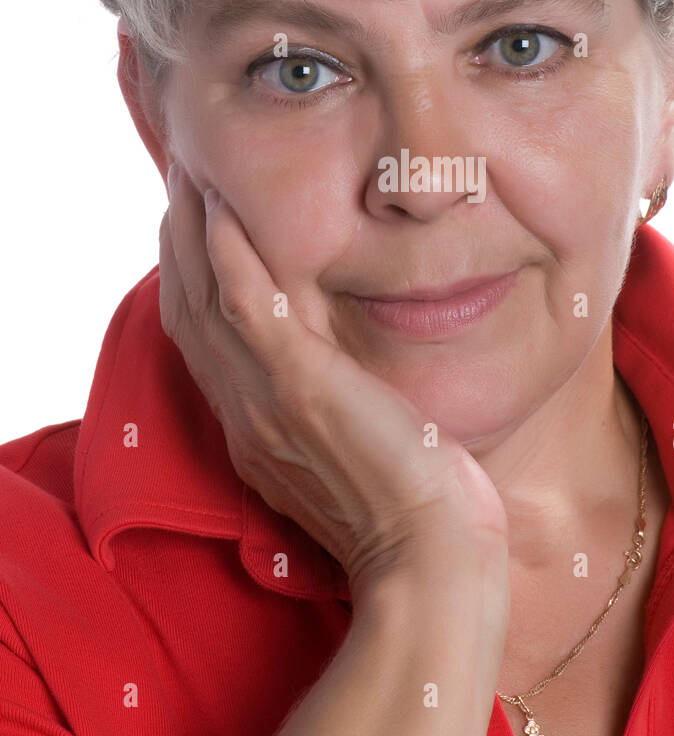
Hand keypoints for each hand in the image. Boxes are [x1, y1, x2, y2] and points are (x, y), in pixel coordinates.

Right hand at [158, 164, 507, 599]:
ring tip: (190, 178)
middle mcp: (247, 418)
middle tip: (181, 186)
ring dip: (191, 237)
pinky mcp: (300, 387)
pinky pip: (247, 308)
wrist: (432, 557)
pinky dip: (228, 257)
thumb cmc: (416, 513)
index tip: (198, 232)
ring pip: (204, 304)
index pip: (206, 345)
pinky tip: (219, 212)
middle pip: (189, 317)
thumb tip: (350, 385)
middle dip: (179, 249)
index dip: (193, 284)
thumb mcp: (362, 454)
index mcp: (258, 436)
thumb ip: (340, 414)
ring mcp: (267, 403)